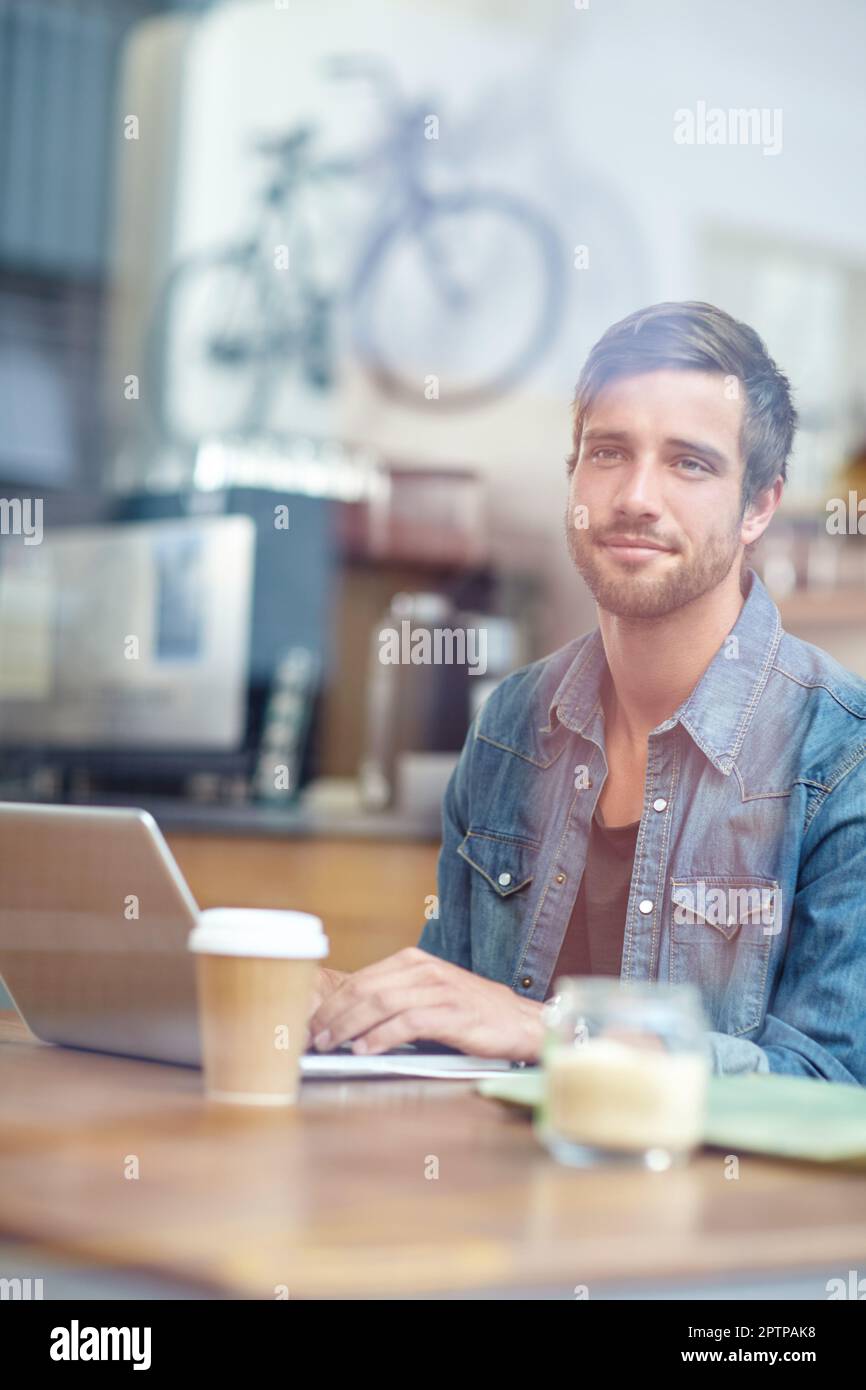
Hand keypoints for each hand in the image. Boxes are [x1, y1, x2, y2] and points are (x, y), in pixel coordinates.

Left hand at [306, 947, 543, 1062]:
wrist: (519, 1021)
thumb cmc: (472, 1013)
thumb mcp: (430, 995)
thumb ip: (396, 999)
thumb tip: (352, 1021)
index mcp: (414, 962)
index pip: (361, 979)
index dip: (331, 1002)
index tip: (312, 1023)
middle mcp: (424, 970)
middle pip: (364, 989)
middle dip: (333, 1015)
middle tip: (313, 1037)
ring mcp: (438, 989)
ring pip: (380, 1003)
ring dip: (348, 1026)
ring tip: (331, 1044)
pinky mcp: (452, 1013)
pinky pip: (406, 1022)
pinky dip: (380, 1036)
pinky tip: (364, 1049)